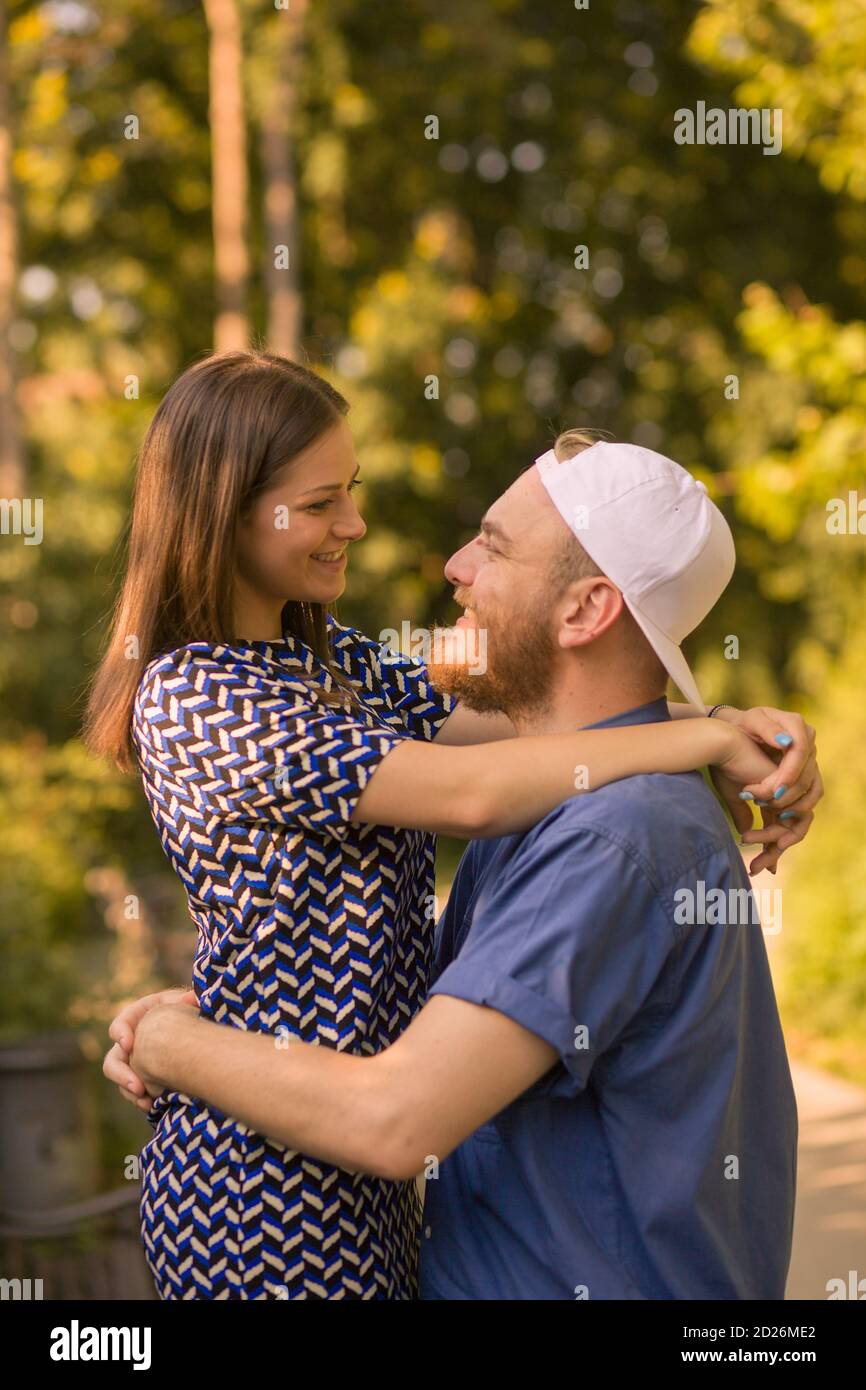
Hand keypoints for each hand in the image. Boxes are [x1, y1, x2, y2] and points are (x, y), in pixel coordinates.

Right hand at [104, 986, 196, 1112]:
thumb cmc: (192, 1010)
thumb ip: (190, 1001)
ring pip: (121, 1079)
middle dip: (121, 1074)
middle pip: (114, 1058)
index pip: (120, 1024)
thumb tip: (192, 998)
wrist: (199, 1031)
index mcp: (139, 1016)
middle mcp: (131, 1040)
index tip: (129, 1044)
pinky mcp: (142, 1077)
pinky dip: (139, 1100)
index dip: (121, 1033)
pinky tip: (151, 1106)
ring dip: (129, 1091)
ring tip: (145, 1102)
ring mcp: (134, 1061)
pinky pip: (133, 1091)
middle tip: (138, 1086)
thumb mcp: (191, 1002)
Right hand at [710, 706, 821, 874]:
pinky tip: (748, 834)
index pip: (782, 830)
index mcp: (776, 796)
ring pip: (791, 827)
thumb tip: (745, 835)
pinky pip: (785, 816)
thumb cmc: (725, 766)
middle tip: (756, 867)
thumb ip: (742, 814)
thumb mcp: (733, 796)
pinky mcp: (788, 784)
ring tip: (745, 841)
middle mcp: (787, 793)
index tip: (755, 868)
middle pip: (792, 832)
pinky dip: (769, 829)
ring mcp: (790, 789)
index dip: (771, 851)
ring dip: (768, 840)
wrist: (722, 745)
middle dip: (774, 852)